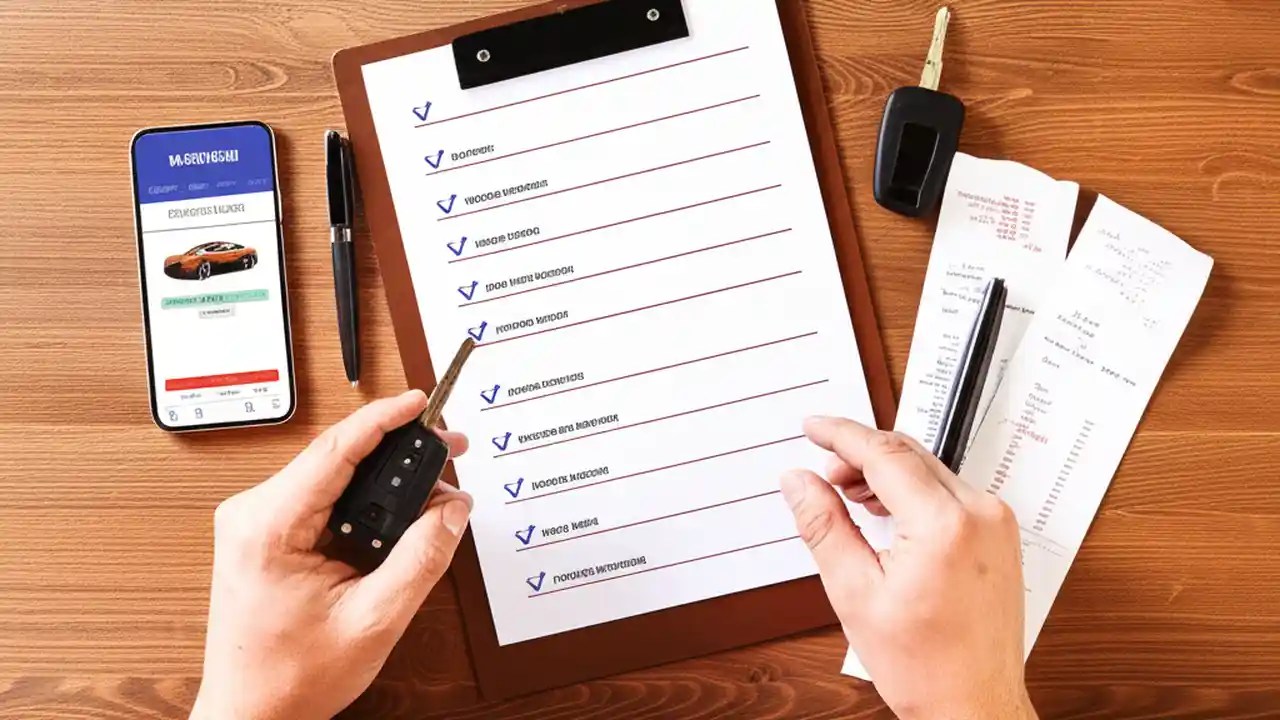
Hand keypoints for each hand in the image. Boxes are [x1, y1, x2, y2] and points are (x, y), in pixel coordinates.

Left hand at [191, 391, 471, 719]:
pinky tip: (397, 510)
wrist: (251, 713)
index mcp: (268, 526)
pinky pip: (323, 497)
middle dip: (397, 449)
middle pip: (336, 456)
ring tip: (432, 489)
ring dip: (383, 476)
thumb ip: (421, 559)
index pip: (334, 449)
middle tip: (449, 451)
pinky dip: (364, 498)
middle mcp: (252, 514)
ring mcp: (255, 522)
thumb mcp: (374, 619)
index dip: (383, 418)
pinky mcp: (266, 533)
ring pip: (332, 475)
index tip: (420, 402)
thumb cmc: (290, 676)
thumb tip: (452, 512)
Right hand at [781, 417, 1034, 719]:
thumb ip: (823, 525)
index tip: (813, 427)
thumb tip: (799, 481)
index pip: (883, 453)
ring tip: (850, 497)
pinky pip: (950, 490)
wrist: (974, 705)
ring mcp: (996, 521)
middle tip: (823, 472)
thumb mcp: (854, 592)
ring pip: (929, 468)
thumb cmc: (925, 666)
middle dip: (860, 454)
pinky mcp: (999, 533)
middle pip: (908, 453)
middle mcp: (980, 513)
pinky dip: (913, 490)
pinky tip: (887, 511)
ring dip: (886, 471)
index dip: (840, 434)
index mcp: (944, 524)